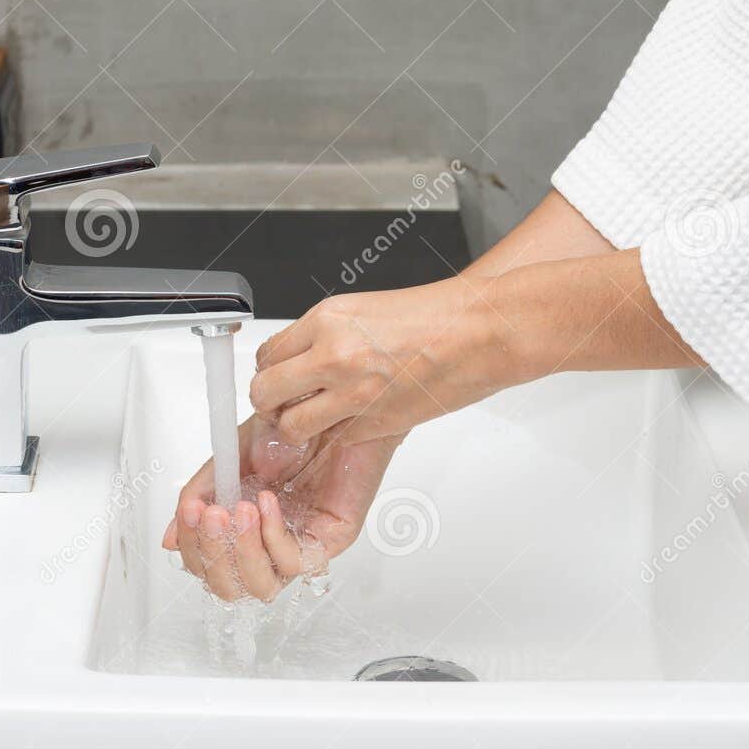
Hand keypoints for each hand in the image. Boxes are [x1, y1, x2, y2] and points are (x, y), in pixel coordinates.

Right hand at [160, 414, 402, 601]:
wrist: (330, 408)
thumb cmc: (287, 431)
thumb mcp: (230, 460)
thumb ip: (201, 498)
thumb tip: (170, 540)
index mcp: (240, 531)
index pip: (207, 567)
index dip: (192, 548)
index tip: (190, 511)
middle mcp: (266, 546)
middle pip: (229, 588)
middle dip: (212, 555)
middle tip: (212, 515)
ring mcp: (297, 547)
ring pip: (262, 586)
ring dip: (241, 551)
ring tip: (238, 511)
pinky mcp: (327, 542)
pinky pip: (295, 563)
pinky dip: (273, 535)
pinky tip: (267, 502)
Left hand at [249, 278, 526, 446]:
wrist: (483, 332)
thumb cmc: (438, 316)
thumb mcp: (366, 309)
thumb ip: (328, 334)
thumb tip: (303, 358)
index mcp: (327, 320)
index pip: (267, 355)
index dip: (271, 371)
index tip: (282, 378)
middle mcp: (333, 356)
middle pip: (265, 392)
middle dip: (272, 402)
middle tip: (286, 404)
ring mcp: (353, 394)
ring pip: (292, 426)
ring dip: (299, 427)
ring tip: (318, 419)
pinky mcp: (376, 424)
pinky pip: (336, 439)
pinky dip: (341, 436)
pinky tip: (357, 420)